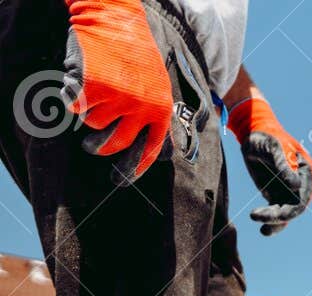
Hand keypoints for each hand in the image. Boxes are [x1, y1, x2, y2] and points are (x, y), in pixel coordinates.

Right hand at [63, 0, 172, 183]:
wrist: (114, 19)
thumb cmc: (134, 51)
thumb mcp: (156, 85)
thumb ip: (153, 113)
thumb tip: (156, 149)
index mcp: (160, 110)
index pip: (150, 150)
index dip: (134, 168)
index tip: (123, 180)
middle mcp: (141, 109)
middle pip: (115, 145)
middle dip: (100, 148)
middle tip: (91, 146)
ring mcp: (116, 100)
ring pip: (92, 124)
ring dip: (88, 111)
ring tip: (94, 89)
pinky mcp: (92, 89)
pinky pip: (75, 106)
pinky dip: (72, 95)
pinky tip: (81, 76)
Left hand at [227, 94, 311, 234]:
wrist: (252, 132)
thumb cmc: (265, 135)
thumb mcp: (273, 147)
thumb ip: (283, 165)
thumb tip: (297, 186)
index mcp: (306, 171)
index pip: (304, 195)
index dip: (292, 206)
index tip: (273, 210)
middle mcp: (302, 183)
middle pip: (296, 207)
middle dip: (280, 215)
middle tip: (259, 217)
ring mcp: (290, 189)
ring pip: (286, 212)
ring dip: (275, 222)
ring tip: (262, 229)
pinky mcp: (277, 193)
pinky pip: (277, 211)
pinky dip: (272, 222)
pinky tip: (264, 231)